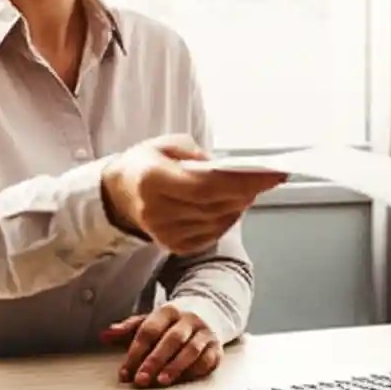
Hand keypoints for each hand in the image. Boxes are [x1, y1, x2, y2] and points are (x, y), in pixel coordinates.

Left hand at [100, 305, 222, 387]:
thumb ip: (127, 329)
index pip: (149, 330)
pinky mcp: (216, 347)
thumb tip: (104, 335)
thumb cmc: (173, 322)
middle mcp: (188, 320)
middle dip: (154, 361)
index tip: (125, 372)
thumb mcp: (150, 320)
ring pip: (191, 349)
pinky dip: (195, 370)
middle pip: (171, 339)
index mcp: (168, 311)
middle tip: (141, 379)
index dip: (135, 352)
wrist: (210, 311)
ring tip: (161, 381)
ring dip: (176, 366)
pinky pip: (208, 359)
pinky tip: (183, 379)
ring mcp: (204, 332)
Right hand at [101, 134, 285, 254]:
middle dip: (246, 192)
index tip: (269, 175)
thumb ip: (198, 154)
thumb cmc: (148, 163)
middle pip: (213, 205)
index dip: (241, 182)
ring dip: (239, 206)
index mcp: (151, 179)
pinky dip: (227, 220)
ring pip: (215, 222)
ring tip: (253, 189)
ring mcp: (162, 233)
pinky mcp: (172, 246)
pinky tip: (235, 206)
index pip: (204, 185)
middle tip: (268, 179)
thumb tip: (229, 170)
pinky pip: (210, 235)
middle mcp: (155, 210)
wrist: (120, 193)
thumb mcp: (169, 143)